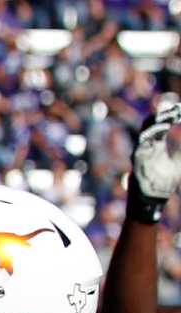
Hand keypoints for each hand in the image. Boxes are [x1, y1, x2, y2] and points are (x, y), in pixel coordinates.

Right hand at [134, 95, 180, 209]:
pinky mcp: (137, 160)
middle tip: (176, 109)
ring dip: (158, 121)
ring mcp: (141, 153)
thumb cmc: (165, 184)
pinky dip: (152, 133)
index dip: (170, 116)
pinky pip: (142, 142)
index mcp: (156, 146)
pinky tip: (164, 127)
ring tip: (171, 115)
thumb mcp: (180, 162)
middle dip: (163, 115)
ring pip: (145, 131)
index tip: (180, 109)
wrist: (153, 201)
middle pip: (151, 124)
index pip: (161, 125)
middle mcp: (147, 147)